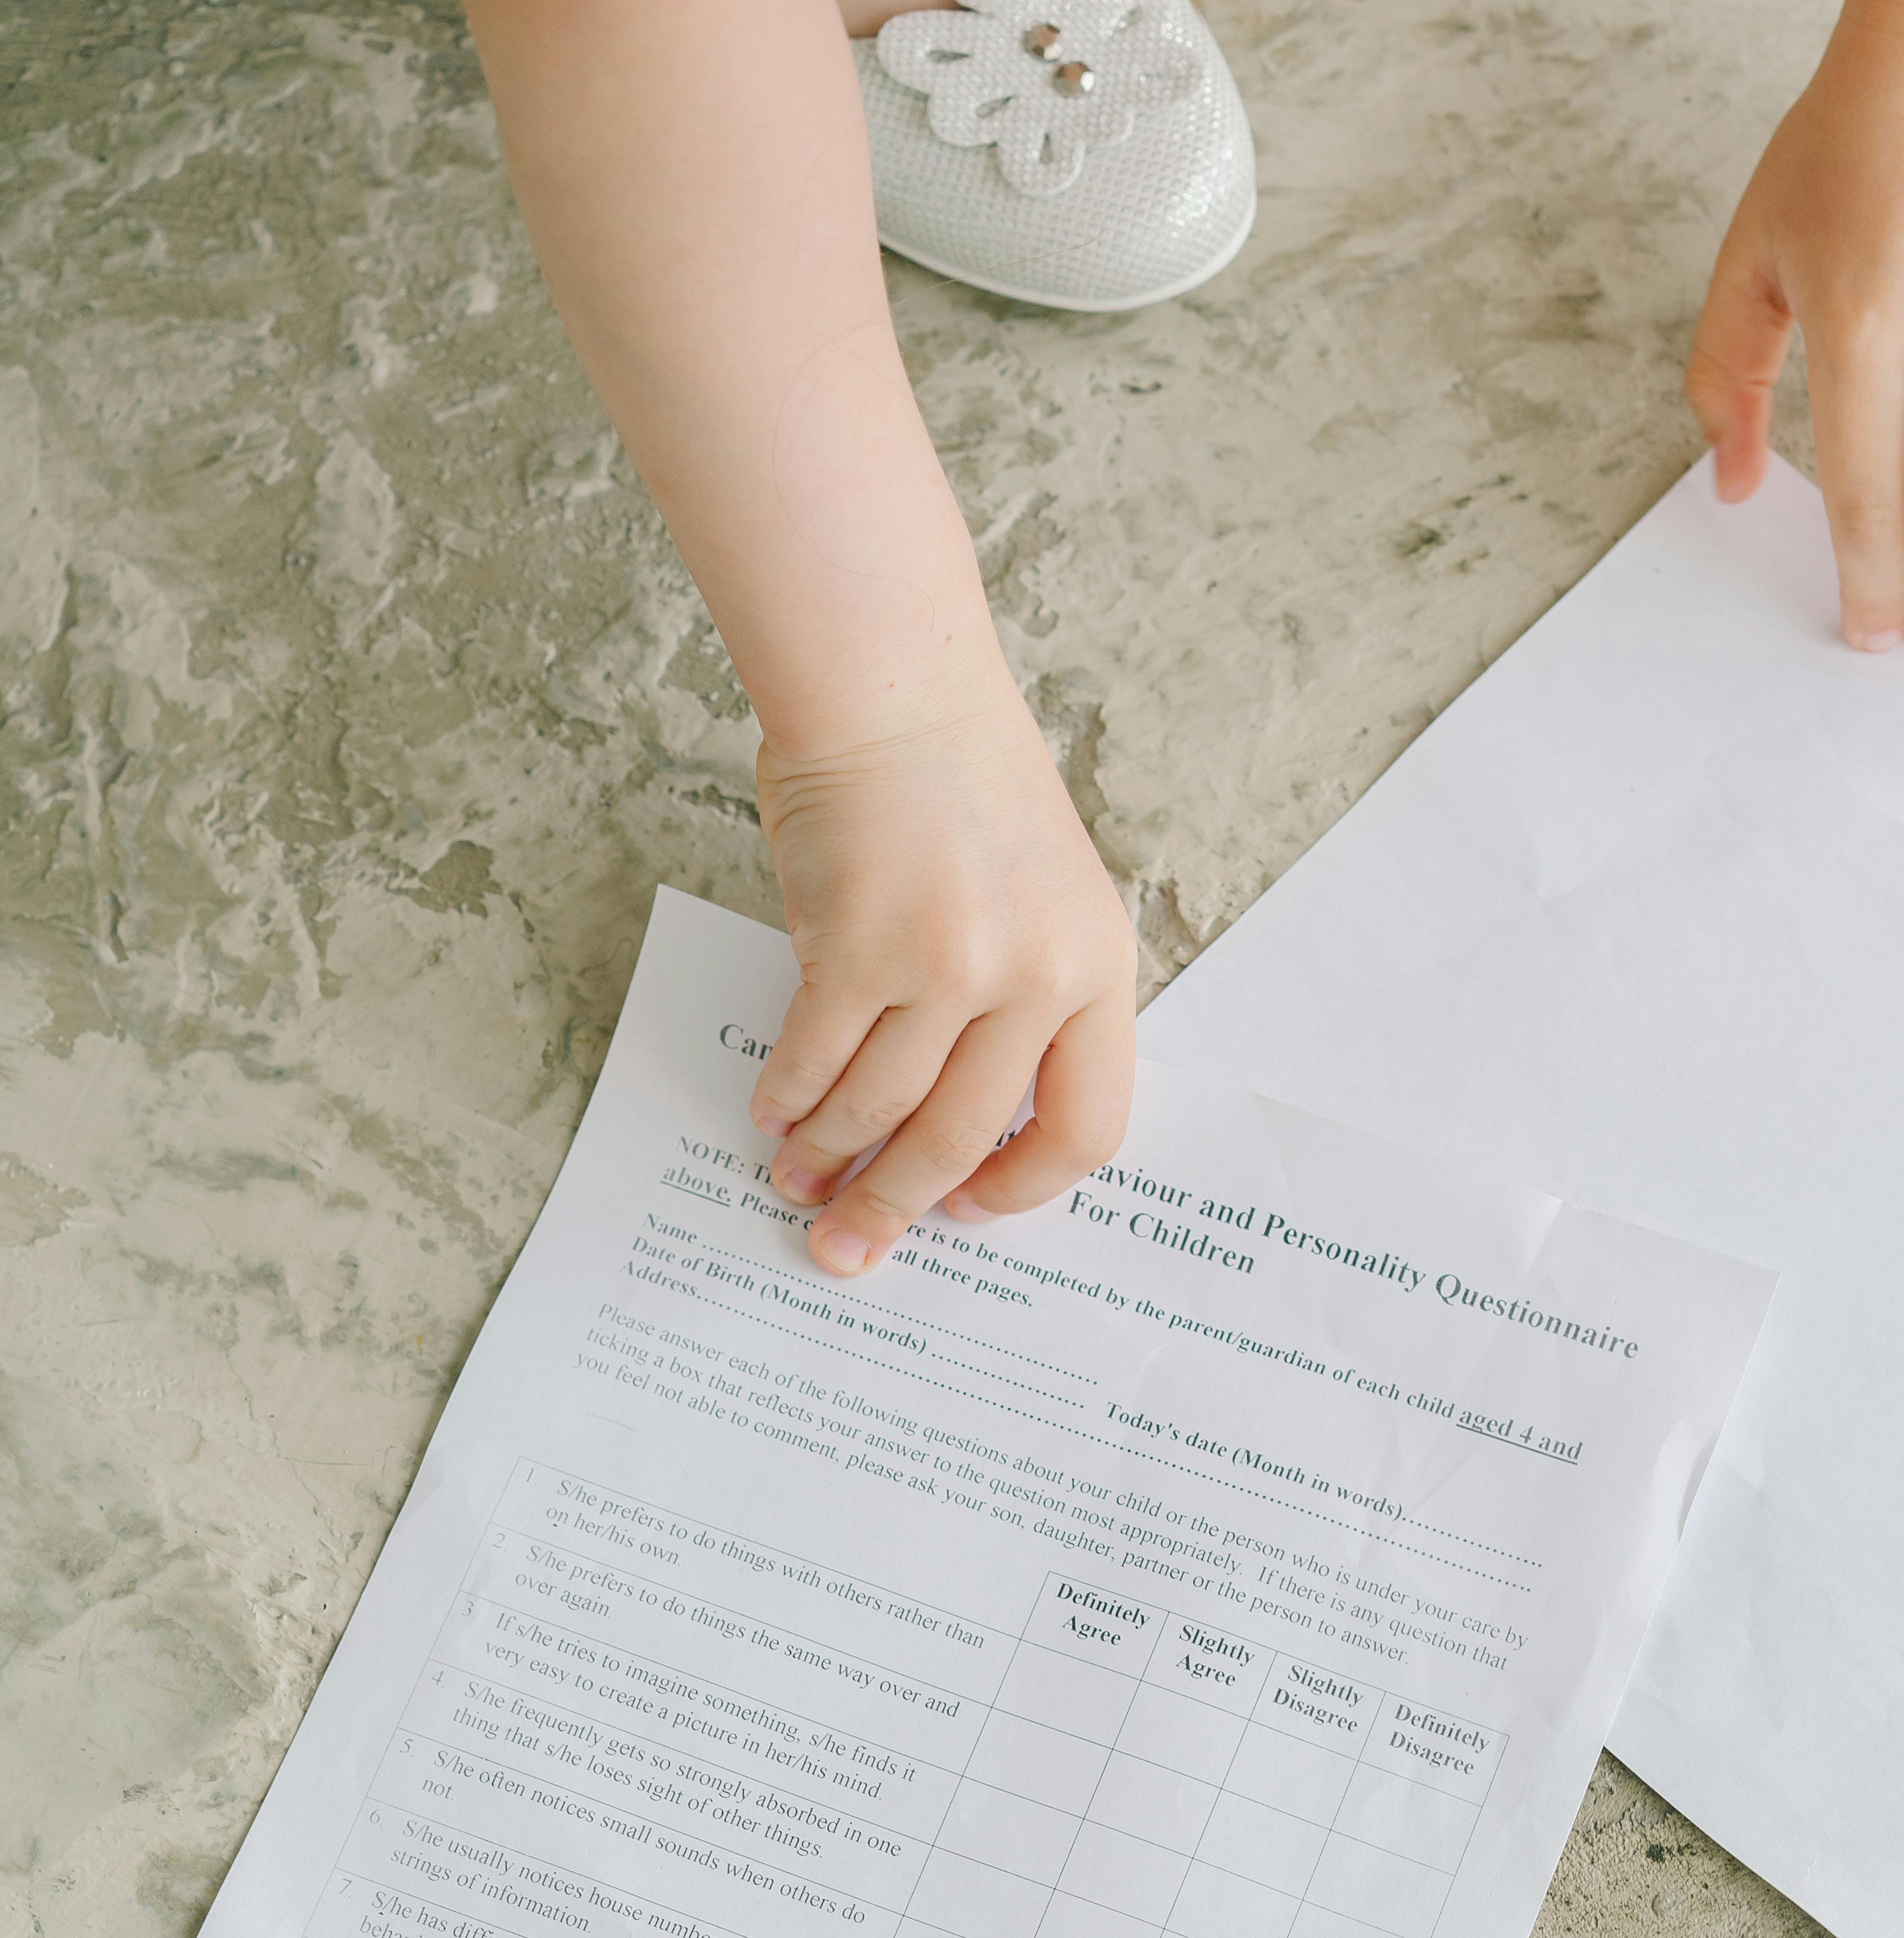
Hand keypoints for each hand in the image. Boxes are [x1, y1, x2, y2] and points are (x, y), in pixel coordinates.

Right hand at [750, 664, 1137, 1275]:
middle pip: (967, 1137)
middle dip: (898, 1206)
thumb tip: (946, 1124)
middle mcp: (1034, 974)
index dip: (1025, 1186)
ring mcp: (948, 964)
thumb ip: (1018, 1004)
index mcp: (1098, 968)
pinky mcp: (860, 947)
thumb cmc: (962, 789)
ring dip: (828, 1158)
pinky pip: (818, 1056)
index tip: (970, 1210)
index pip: (1087, 1125)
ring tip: (795, 1181)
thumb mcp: (1041, 899)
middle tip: (852, 1248)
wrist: (895, 689)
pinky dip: (789, 1098)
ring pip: (882, 1106)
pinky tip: (771, 1116)